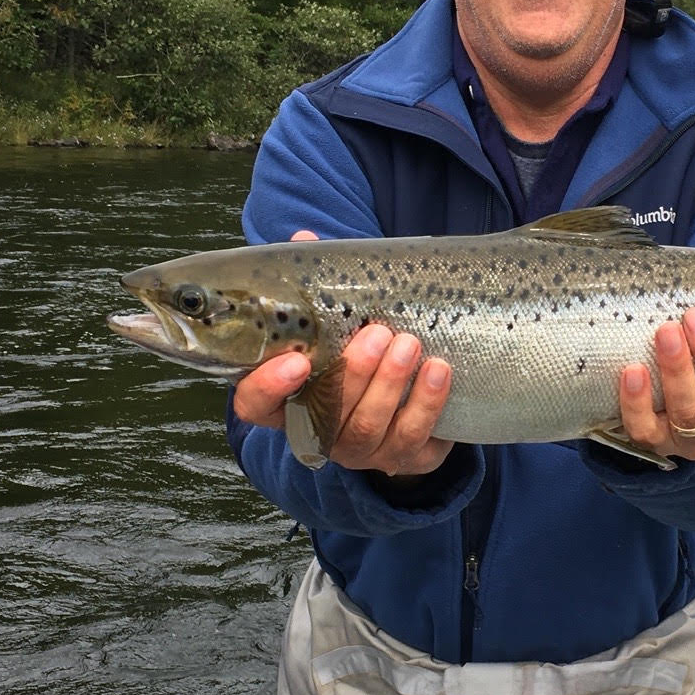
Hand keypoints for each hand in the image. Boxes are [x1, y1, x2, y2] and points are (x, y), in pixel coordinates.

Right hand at [230, 230, 455, 477]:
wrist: (409, 397)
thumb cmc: (359, 348)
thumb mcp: (337, 317)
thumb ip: (318, 284)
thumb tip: (304, 238)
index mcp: (288, 398)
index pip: (256, 405)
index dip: (269, 388)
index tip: (296, 361)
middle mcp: (318, 429)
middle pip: (324, 413)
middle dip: (353, 373)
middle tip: (377, 333)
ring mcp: (359, 449)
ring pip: (366, 427)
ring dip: (389, 384)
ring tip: (409, 344)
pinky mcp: (402, 457)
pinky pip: (412, 437)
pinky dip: (426, 403)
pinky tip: (439, 370)